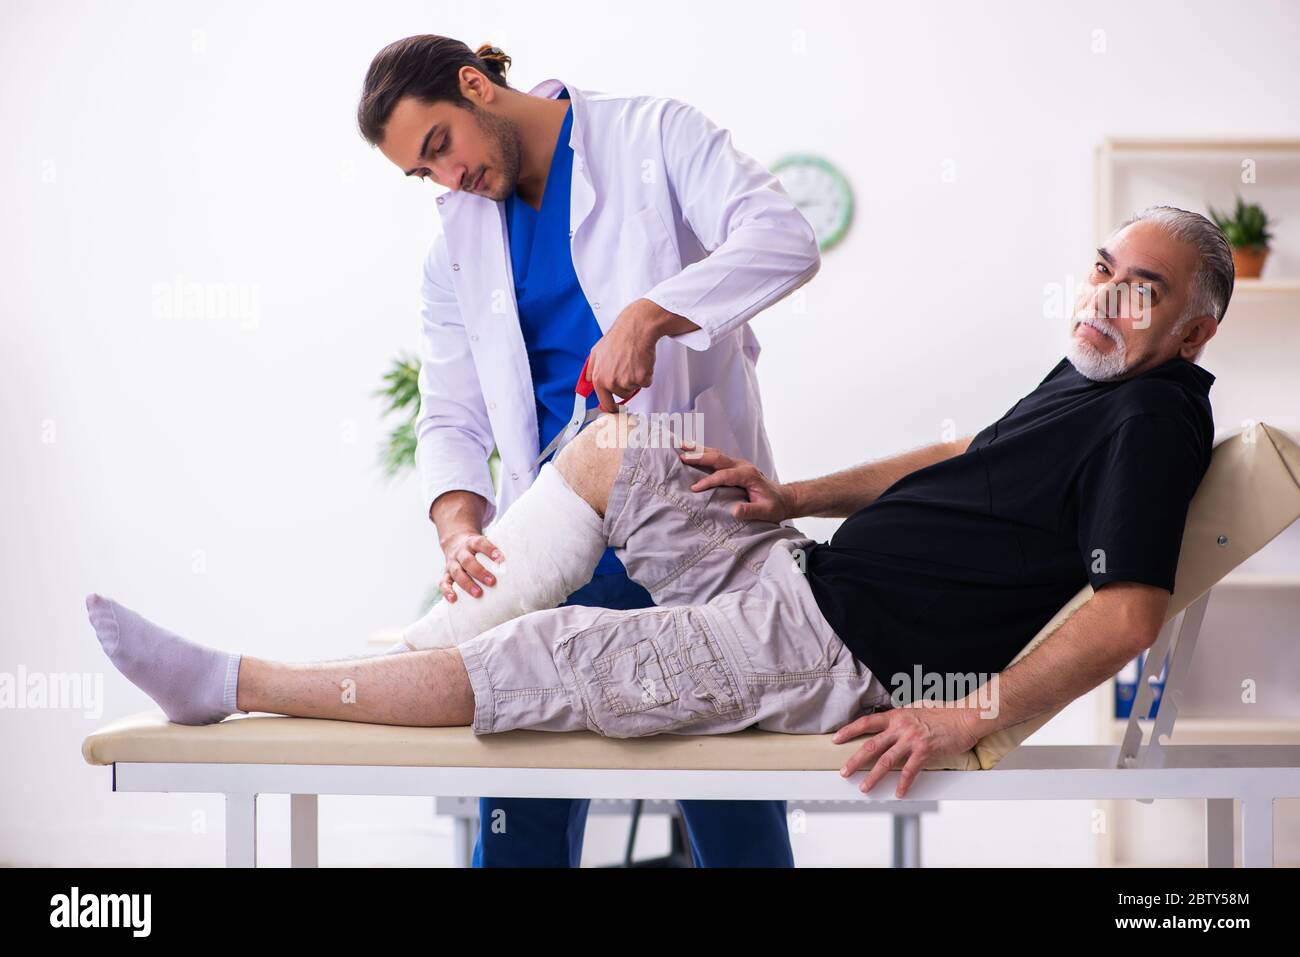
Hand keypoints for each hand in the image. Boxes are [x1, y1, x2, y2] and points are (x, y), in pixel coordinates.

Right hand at [438, 530, 502, 602]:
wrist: (455, 542)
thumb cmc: (477, 548)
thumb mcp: (484, 543)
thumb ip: (496, 552)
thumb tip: (518, 563)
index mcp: (471, 542)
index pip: (480, 543)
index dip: (489, 549)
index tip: (500, 558)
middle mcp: (460, 552)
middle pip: (468, 561)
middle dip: (480, 572)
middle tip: (492, 582)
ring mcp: (452, 563)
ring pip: (457, 573)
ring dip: (467, 584)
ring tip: (478, 594)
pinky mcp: (446, 573)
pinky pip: (444, 582)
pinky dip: (447, 591)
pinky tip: (454, 599)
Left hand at [585, 299, 671, 411]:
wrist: (636, 328)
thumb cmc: (618, 337)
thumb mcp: (596, 352)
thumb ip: (591, 369)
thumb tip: (587, 381)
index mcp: (598, 378)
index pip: (605, 402)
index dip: (611, 407)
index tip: (615, 409)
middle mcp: (611, 382)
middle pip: (622, 395)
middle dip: (626, 384)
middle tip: (626, 367)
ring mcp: (627, 381)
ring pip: (634, 389)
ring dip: (636, 378)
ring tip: (633, 361)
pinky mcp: (641, 378)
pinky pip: (646, 383)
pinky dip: (646, 374)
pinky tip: (641, 361)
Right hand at [677, 442, 793, 521]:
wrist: (783, 498)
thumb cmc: (774, 506)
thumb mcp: (766, 512)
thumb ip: (751, 511)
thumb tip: (735, 511)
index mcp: (748, 475)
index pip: (724, 475)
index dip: (709, 481)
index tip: (695, 488)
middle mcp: (742, 466)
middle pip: (717, 457)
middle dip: (699, 456)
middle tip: (681, 457)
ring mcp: (738, 464)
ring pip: (716, 454)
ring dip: (699, 450)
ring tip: (681, 446)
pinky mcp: (734, 466)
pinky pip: (717, 457)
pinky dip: (703, 454)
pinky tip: (692, 452)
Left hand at [833, 703, 982, 798]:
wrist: (964, 716)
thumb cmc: (943, 713)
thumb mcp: (915, 709)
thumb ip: (900, 718)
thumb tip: (888, 725)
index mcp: (896, 716)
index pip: (866, 722)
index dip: (849, 731)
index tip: (836, 738)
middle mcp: (900, 727)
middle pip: (871, 745)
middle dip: (855, 760)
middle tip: (844, 771)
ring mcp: (912, 739)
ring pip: (886, 761)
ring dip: (873, 776)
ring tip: (864, 787)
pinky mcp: (925, 751)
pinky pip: (910, 771)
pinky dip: (903, 784)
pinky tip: (898, 792)